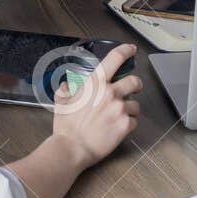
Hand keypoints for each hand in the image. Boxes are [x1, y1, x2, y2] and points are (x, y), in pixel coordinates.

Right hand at [50, 43, 141, 164]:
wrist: (72, 148)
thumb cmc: (66, 126)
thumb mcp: (60, 102)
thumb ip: (65, 90)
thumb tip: (66, 85)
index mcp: (95, 83)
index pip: (115, 58)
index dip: (126, 51)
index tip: (131, 49)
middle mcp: (110, 92)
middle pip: (134, 81)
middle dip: (136, 85)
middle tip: (132, 90)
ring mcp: (119, 108)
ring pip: (135, 105)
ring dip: (128, 110)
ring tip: (115, 119)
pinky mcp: (126, 124)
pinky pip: (133, 121)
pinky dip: (127, 125)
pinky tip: (116, 130)